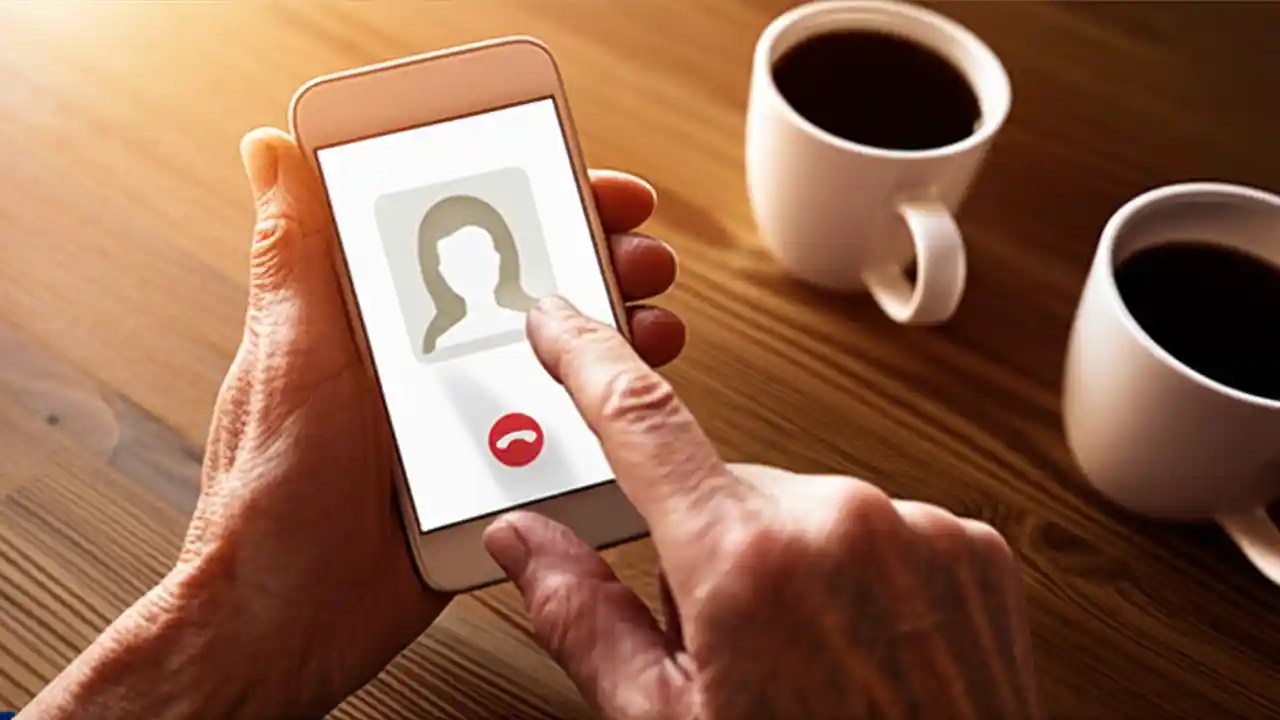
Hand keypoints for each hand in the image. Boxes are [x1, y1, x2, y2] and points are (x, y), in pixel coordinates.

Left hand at [20, 128, 684, 718]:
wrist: (289, 616)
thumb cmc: (270, 488)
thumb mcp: (288, 351)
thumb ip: (295, 254)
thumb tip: (272, 152)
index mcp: (376, 316)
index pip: (466, 229)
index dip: (533, 196)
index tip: (586, 181)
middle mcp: (425, 359)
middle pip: (528, 289)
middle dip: (597, 262)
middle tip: (643, 259)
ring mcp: (463, 416)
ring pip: (555, 359)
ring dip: (614, 336)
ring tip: (652, 327)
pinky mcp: (489, 473)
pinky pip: (557, 432)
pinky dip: (600, 415)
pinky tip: (627, 408)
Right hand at [484, 299, 1039, 718]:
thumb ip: (585, 618)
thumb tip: (527, 544)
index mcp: (745, 563)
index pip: (641, 423)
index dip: (587, 359)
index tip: (560, 320)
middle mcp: (839, 523)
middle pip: (731, 491)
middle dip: (713, 550)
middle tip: (732, 643)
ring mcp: (918, 530)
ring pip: (809, 513)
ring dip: (793, 565)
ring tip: (813, 660)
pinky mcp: (972, 545)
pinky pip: (883, 528)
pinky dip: (864, 574)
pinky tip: (867, 646)